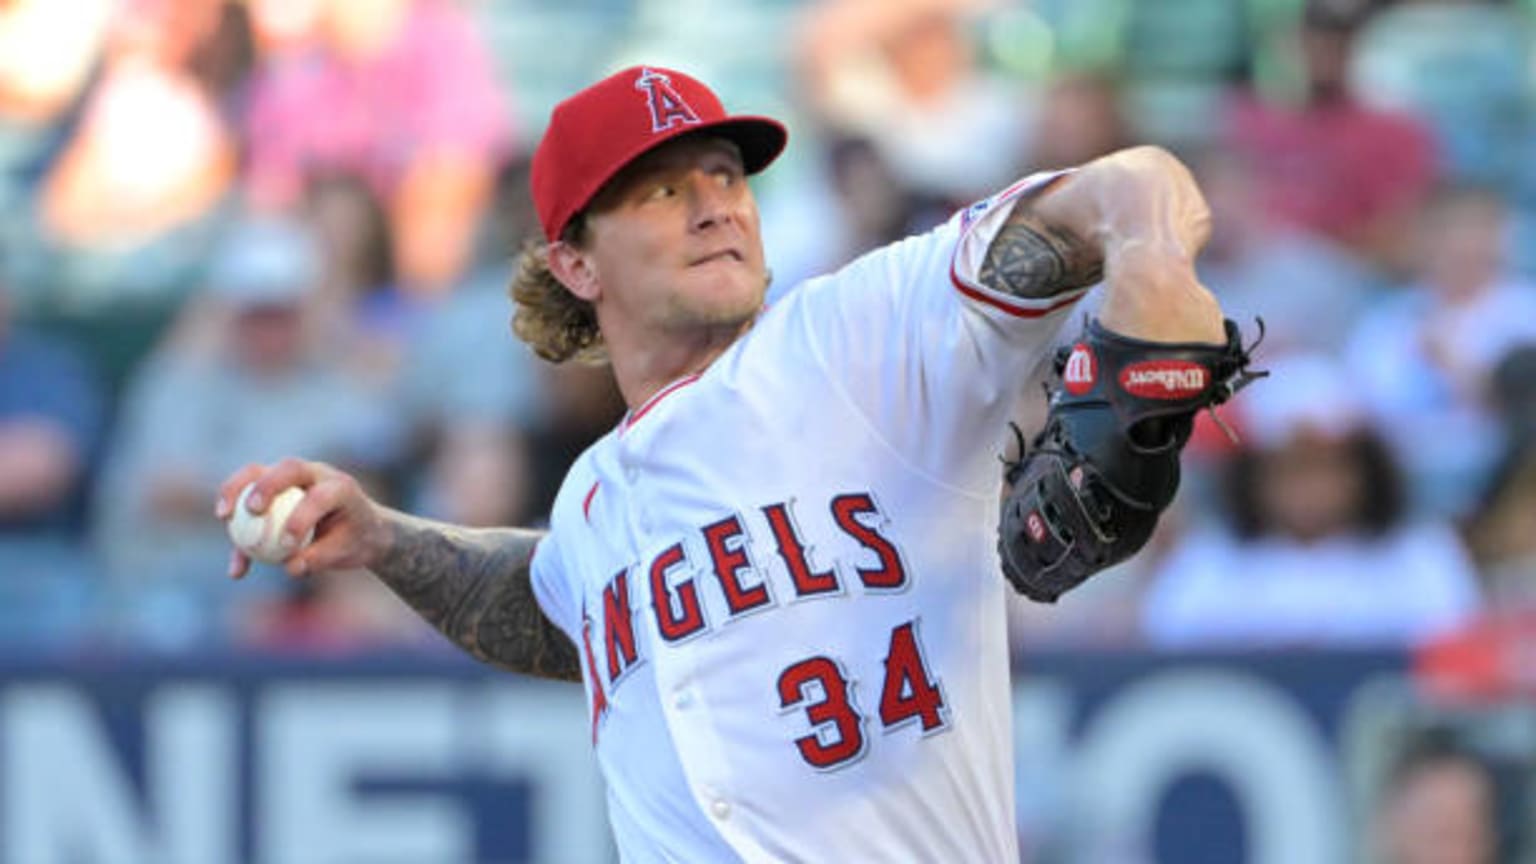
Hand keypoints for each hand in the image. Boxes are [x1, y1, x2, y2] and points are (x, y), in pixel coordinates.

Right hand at [214, 459, 391, 579]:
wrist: (360, 530)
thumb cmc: (355, 539)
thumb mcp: (346, 551)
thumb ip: (320, 557)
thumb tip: (290, 567)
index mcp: (341, 487)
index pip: (319, 495)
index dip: (301, 517)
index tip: (286, 543)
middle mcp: (316, 473)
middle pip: (288, 468)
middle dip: (266, 485)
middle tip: (250, 510)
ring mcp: (291, 477)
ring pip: (259, 471)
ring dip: (237, 489)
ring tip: (223, 516)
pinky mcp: (272, 488)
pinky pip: (247, 498)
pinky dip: (236, 522)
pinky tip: (235, 565)